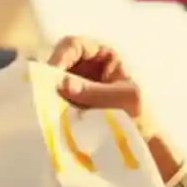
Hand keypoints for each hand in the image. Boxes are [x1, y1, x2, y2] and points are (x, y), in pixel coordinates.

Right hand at [47, 36, 181, 183]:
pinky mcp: (69, 106)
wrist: (144, 141)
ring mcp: (76, 87)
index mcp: (104, 56)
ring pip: (53, 82)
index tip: (53, 73)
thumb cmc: (141, 114)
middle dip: (50, 76)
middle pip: (58, 63)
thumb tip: (63, 83)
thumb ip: (96, 92)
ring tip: (47, 108)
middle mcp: (86, 67)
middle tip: (43, 93)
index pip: (75, 45)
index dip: (61, 55)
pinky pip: (54, 101)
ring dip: (48, 93)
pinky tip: (51, 117)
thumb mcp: (124, 99)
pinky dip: (51, 107)